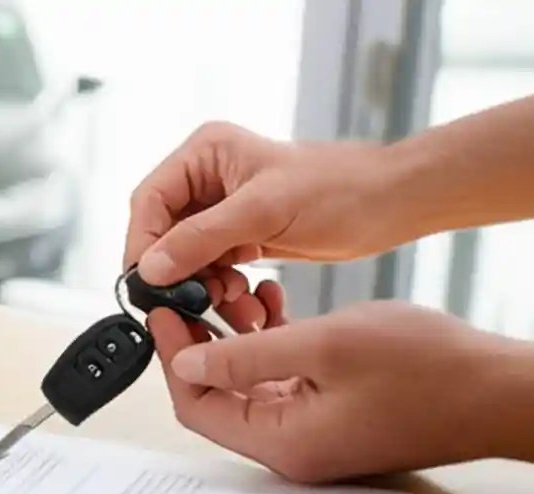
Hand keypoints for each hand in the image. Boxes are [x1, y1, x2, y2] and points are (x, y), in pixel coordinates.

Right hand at [125, 122, 410, 284]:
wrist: (390, 205)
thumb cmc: (339, 189)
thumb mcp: (262, 212)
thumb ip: (201, 238)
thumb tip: (151, 267)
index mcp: (205, 153)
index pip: (150, 201)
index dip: (143, 243)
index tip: (147, 282)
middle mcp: (208, 177)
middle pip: (163, 231)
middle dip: (175, 269)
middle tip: (187, 300)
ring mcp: (223, 208)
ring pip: (186, 255)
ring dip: (200, 284)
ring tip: (226, 301)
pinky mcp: (242, 235)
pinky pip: (212, 267)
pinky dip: (220, 288)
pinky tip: (240, 300)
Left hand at [149, 300, 507, 482]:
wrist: (500, 391)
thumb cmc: (427, 368)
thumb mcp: (325, 346)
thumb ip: (248, 354)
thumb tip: (187, 361)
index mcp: (284, 443)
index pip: (198, 406)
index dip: (173, 357)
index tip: (163, 311)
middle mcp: (292, 449)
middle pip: (218, 397)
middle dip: (201, 343)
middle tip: (192, 295)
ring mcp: (314, 435)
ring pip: (249, 386)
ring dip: (237, 339)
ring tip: (239, 290)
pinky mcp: (333, 418)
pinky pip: (282, 384)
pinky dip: (271, 346)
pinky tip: (275, 304)